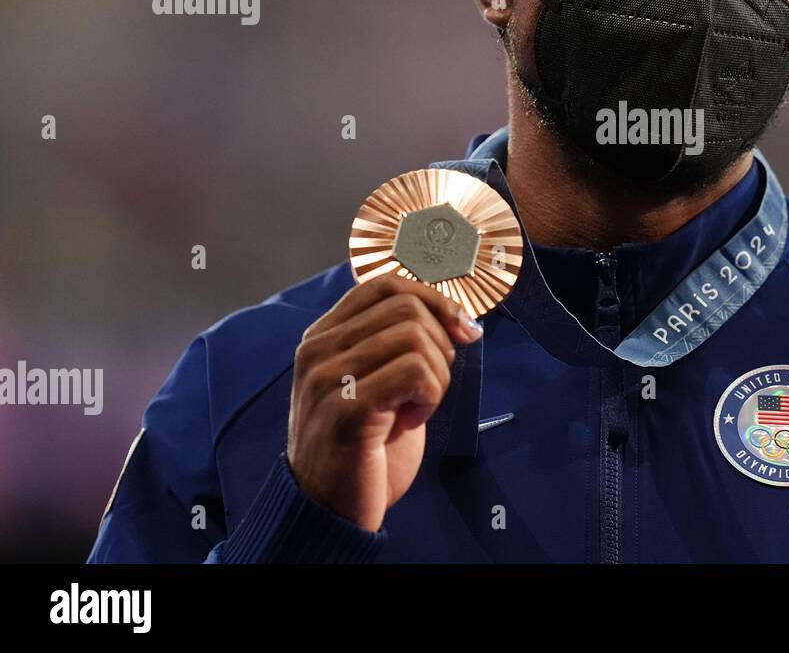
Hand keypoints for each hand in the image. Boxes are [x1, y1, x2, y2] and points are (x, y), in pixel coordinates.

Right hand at [285, 275, 482, 530]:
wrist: (330, 511)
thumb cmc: (363, 448)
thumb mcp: (377, 382)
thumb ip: (399, 344)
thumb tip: (460, 318)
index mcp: (323, 337)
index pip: (385, 283)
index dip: (434, 299)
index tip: (463, 329)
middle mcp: (318, 350)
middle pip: (408, 306)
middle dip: (441, 344)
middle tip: (430, 387)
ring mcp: (327, 377)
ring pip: (415, 336)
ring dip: (437, 376)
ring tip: (418, 408)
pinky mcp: (346, 408)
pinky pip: (416, 372)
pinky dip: (430, 396)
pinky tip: (411, 421)